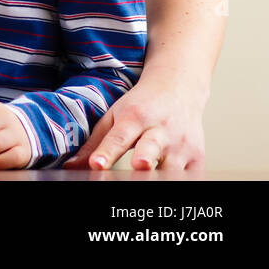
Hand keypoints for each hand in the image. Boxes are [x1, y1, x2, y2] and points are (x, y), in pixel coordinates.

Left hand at [63, 72, 205, 170]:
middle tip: (138, 164)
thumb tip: (70, 165)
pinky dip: (179, 180)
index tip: (96, 165)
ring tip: (147, 176)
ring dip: (161, 175)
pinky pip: (189, 176)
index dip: (107, 152)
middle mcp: (160, 130)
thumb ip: (94, 142)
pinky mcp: (198, 157)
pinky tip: (167, 179)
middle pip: (151, 148)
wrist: (179, 89)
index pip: (118, 137)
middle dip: (145, 158)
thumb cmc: (141, 105)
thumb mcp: (113, 116)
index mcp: (135, 117)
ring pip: (172, 168)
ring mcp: (182, 144)